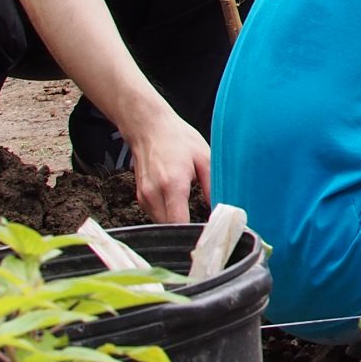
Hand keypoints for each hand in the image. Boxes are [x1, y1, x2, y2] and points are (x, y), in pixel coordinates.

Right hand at [125, 108, 209, 222]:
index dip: (193, 231)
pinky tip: (179, 206)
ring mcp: (144, 196)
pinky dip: (167, 216)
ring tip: (192, 215)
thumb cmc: (178, 139)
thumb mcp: (204, 158)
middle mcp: (154, 193)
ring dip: (176, 223)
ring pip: (161, 223)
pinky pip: (155, 215)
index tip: (207, 233)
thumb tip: (220, 208)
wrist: (149, 128)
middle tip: (204, 227)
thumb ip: (212, 186)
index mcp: (172, 184)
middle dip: (186, 229)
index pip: (179, 223)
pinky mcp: (140, 197)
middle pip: (169, 227)